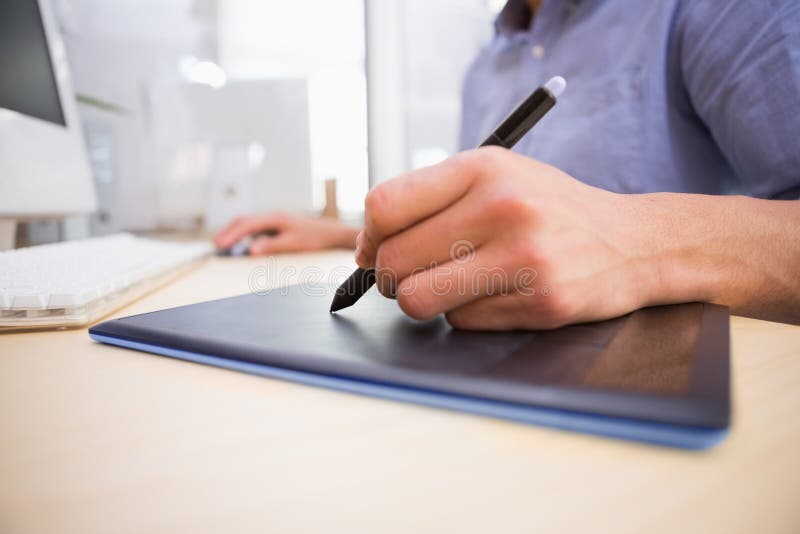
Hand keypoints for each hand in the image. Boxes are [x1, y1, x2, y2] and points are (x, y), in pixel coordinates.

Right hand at [214, 212, 358, 254]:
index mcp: (274, 218)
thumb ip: (271, 246)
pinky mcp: (275, 225)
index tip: (221, 244)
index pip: (247, 225)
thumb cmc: (313, 237)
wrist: (330, 232)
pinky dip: (243, 233)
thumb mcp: (292, 244)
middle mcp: (271, 216)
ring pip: (247, 222)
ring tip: (222, 243)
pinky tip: (239, 242)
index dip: (232, 235)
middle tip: (216, 244)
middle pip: (243, 221)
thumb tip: (251, 250)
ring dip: (234, 231)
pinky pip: (254, 227)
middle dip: (228, 231)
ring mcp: (272, 219)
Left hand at [355, 147, 666, 329]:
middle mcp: (502, 207)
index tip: (376, 246)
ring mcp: (523, 257)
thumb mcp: (496, 178)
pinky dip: (465, 314)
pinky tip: (495, 294)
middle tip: (407, 275)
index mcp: (483, 167)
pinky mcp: (539, 303)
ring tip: (446, 286)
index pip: (385, 205)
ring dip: (421, 300)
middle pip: (394, 260)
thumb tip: (365, 247)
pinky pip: (460, 322)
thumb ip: (430, 200)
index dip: (370, 234)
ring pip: (418, 299)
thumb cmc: (548, 209)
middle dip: (388, 276)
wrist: (632, 242)